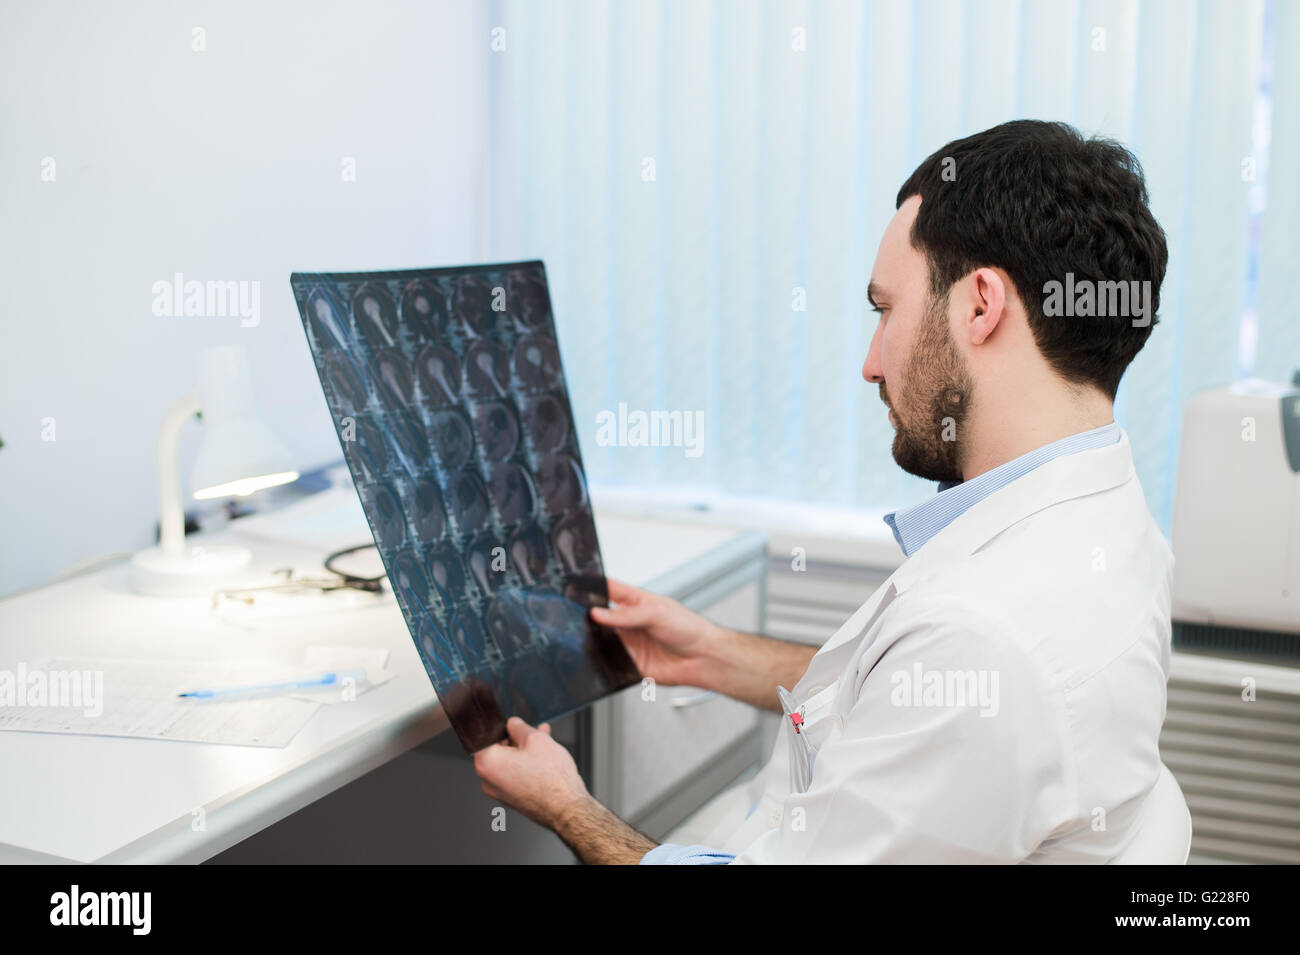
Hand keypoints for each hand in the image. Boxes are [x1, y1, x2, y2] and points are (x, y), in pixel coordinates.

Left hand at [473, 717, 591, 829]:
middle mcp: (488, 780)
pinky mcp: (514, 799)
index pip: (487, 736)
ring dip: (526, 750)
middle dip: (518, 738)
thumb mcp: (536, 739)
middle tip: (534, 730)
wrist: (566, 808)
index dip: (504, 727)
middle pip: (500, 750)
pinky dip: (527, 765)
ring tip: (545, 739)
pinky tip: (544, 756)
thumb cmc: (551, 779)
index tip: (514, 724)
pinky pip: (516, 775)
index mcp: (486, 763)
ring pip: (511, 762)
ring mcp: (501, 792)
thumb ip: (520, 727)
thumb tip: (513, 725)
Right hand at [590, 578, 720, 687]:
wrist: (703, 658)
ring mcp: (629, 643)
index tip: (575, 587)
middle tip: (580, 617)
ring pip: (601, 640)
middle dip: (589, 617)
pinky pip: (610, 662)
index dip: (592, 587)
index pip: (609, 590)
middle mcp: (630, 622)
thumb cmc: (689, 628)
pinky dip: (603, 660)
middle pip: (600, 617)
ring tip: (590, 637)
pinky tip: (603, 656)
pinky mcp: (630, 663)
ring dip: (594, 640)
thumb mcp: (657, 612)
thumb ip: (626, 614)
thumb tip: (599, 613)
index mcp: (636, 602)